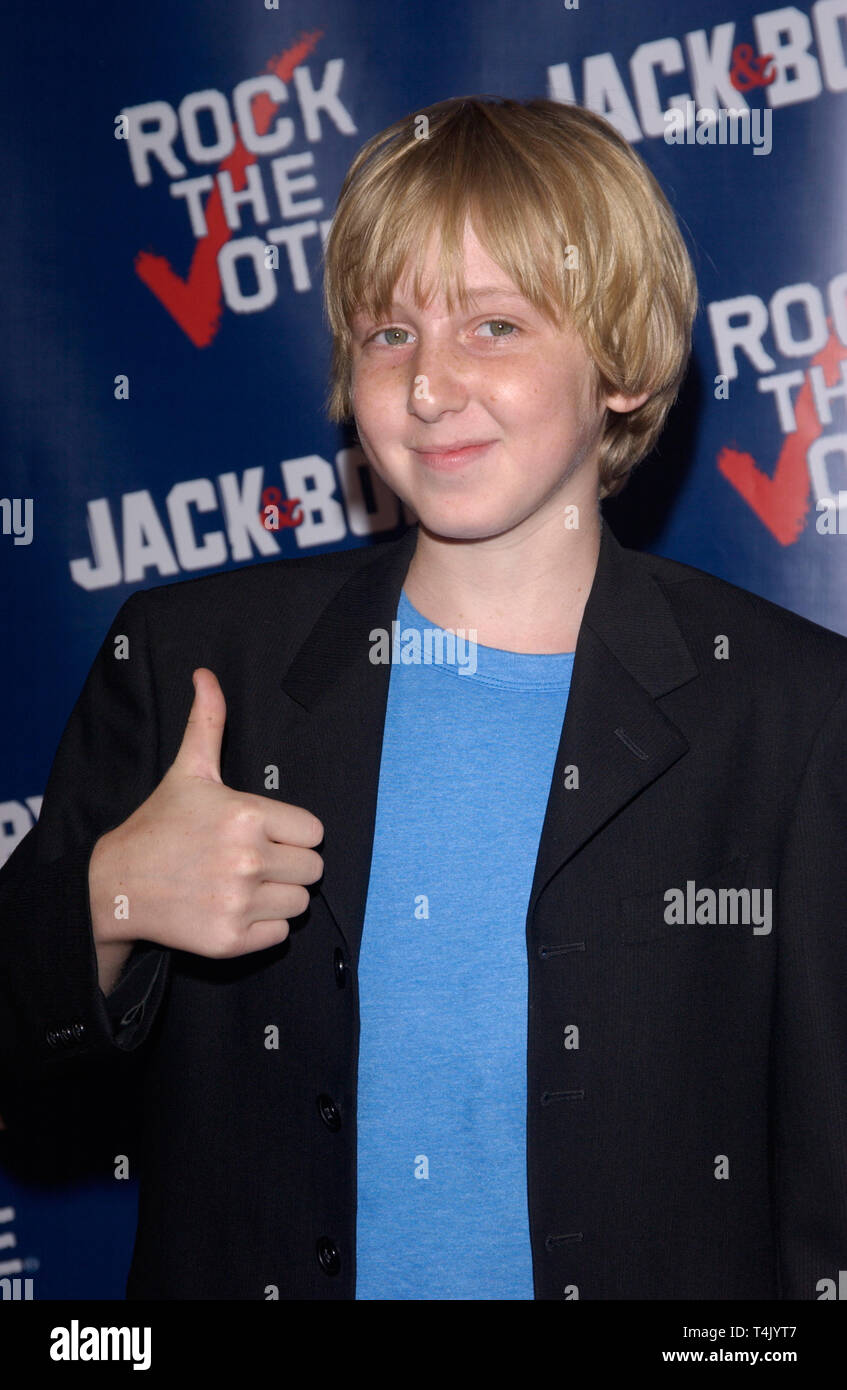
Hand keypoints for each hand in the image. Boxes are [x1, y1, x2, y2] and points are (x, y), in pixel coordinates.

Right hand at [88, 668, 323, 959]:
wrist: (115, 885)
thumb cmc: (159, 825)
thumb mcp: (187, 772)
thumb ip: (207, 723)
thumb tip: (206, 674)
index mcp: (247, 815)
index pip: (314, 832)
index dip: (292, 833)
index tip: (263, 833)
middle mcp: (247, 860)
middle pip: (312, 869)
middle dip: (289, 864)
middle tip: (252, 860)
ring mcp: (239, 903)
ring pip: (299, 903)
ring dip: (278, 897)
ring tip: (241, 884)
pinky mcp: (230, 941)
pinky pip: (280, 935)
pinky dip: (262, 927)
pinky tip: (231, 908)